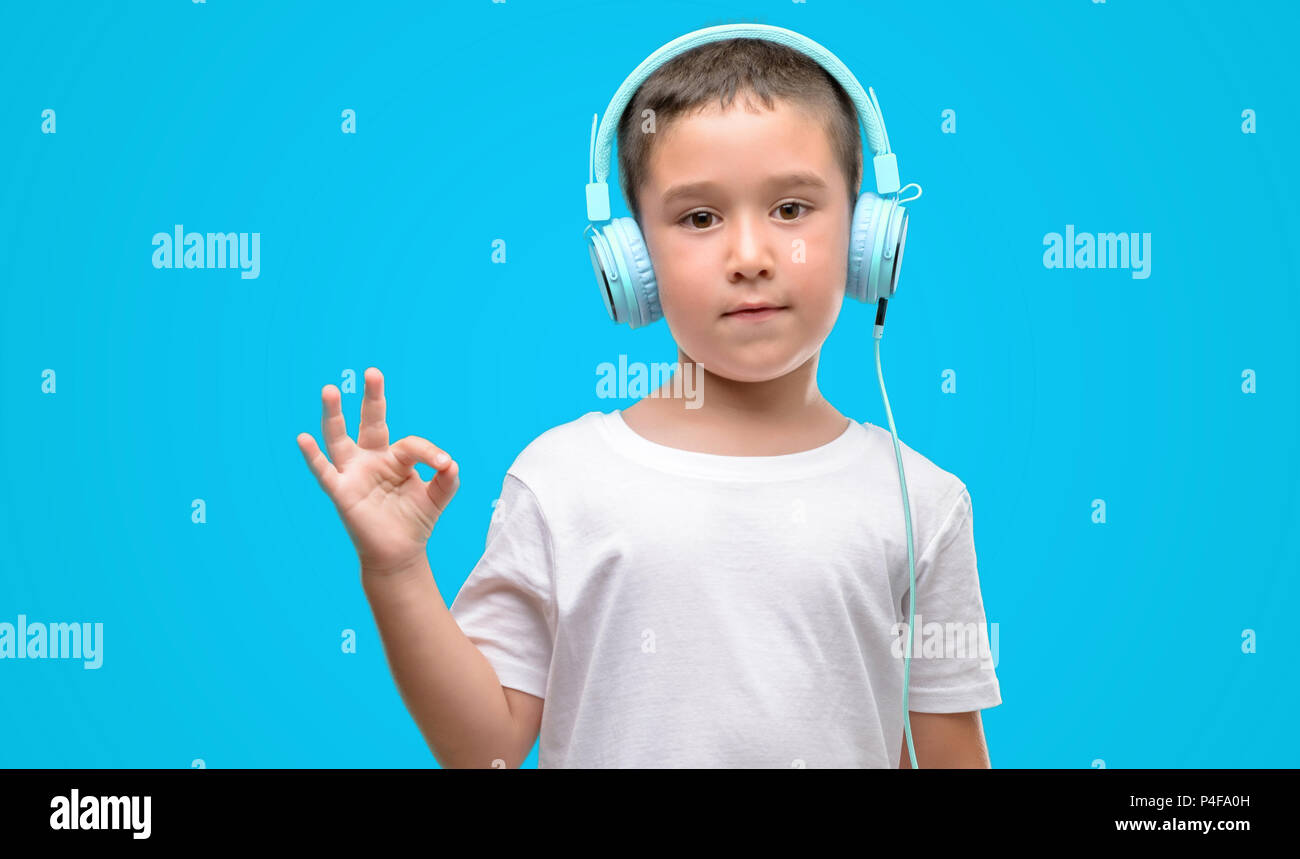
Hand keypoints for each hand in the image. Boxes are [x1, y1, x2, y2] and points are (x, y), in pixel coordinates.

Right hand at [297, 367, 459, 575]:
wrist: (398, 553)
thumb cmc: (414, 521)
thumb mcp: (437, 498)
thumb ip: (447, 480)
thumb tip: (450, 462)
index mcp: (395, 458)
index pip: (410, 444)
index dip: (428, 452)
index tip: (444, 464)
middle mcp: (371, 459)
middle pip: (370, 422)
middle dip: (372, 398)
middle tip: (373, 372)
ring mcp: (353, 473)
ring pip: (339, 438)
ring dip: (334, 415)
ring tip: (330, 390)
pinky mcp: (341, 492)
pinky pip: (324, 471)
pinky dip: (312, 456)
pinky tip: (303, 438)